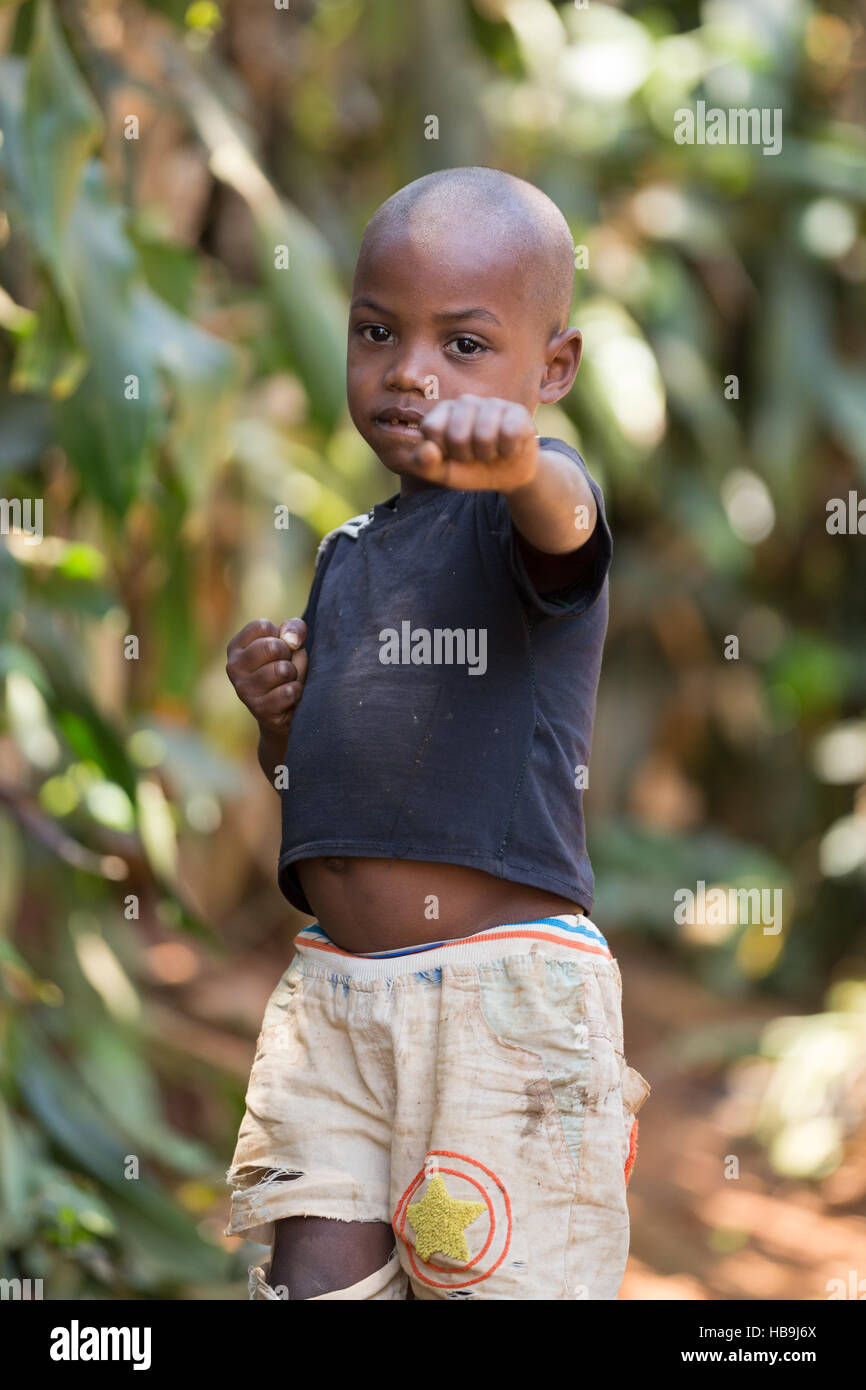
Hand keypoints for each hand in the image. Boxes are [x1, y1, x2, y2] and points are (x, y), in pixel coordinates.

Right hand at [225, 618, 307, 735]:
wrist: (285, 709)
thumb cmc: (286, 666)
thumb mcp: (291, 641)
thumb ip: (294, 629)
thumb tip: (292, 640)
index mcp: (236, 647)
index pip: (263, 626)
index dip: (281, 635)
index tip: (279, 648)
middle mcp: (233, 667)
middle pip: (273, 647)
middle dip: (289, 655)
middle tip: (285, 666)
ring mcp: (244, 690)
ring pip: (282, 670)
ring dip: (294, 675)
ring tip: (286, 681)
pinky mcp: (259, 710)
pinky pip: (289, 692)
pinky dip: (297, 692)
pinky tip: (289, 697)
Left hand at [410, 395, 538, 493]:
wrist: (506, 476)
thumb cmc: (469, 469)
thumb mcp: (441, 473)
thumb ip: (423, 464)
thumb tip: (426, 449)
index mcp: (443, 412)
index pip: (432, 428)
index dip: (442, 451)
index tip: (450, 455)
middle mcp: (466, 402)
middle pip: (457, 435)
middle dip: (465, 456)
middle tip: (473, 455)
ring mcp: (492, 404)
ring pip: (484, 435)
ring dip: (487, 455)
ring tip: (490, 452)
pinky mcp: (517, 412)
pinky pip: (510, 433)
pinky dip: (508, 451)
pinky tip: (508, 449)